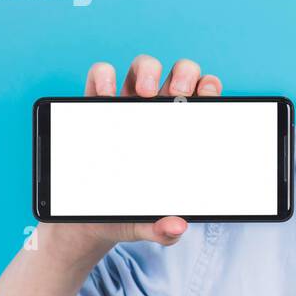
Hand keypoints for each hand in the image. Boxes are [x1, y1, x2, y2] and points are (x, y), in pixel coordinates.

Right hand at [39, 54, 223, 259]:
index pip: (204, 99)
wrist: (85, 221)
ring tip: (144, 93)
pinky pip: (100, 76)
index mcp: (181, 133)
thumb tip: (177, 227)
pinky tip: (106, 94)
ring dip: (148, 70)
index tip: (208, 97)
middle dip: (185, 73)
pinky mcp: (93, 106)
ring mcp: (125, 105)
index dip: (210, 89)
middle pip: (180, 73)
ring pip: (143, 67)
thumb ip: (164, 229)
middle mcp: (157, 112)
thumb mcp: (148, 224)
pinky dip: (103, 76)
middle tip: (179, 94)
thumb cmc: (128, 214)